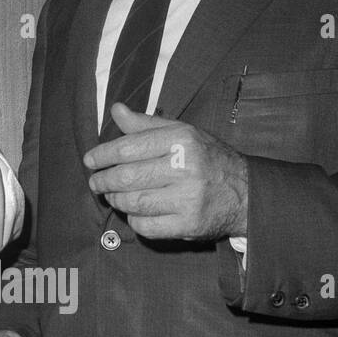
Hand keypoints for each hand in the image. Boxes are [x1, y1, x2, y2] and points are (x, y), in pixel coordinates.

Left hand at [84, 104, 247, 239]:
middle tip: (95, 182)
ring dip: (116, 200)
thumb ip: (146, 124)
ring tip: (112, 195)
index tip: (90, 161)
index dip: (102, 155)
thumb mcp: (182, 133)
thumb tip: (116, 110)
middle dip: (103, 181)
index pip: (128, 147)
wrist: (247, 193)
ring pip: (133, 203)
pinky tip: (134, 213)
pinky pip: (146, 227)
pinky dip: (134, 220)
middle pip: (127, 177)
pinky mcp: (189, 225)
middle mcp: (186, 168)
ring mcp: (189, 199)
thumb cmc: (206, 158)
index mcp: (181, 140)